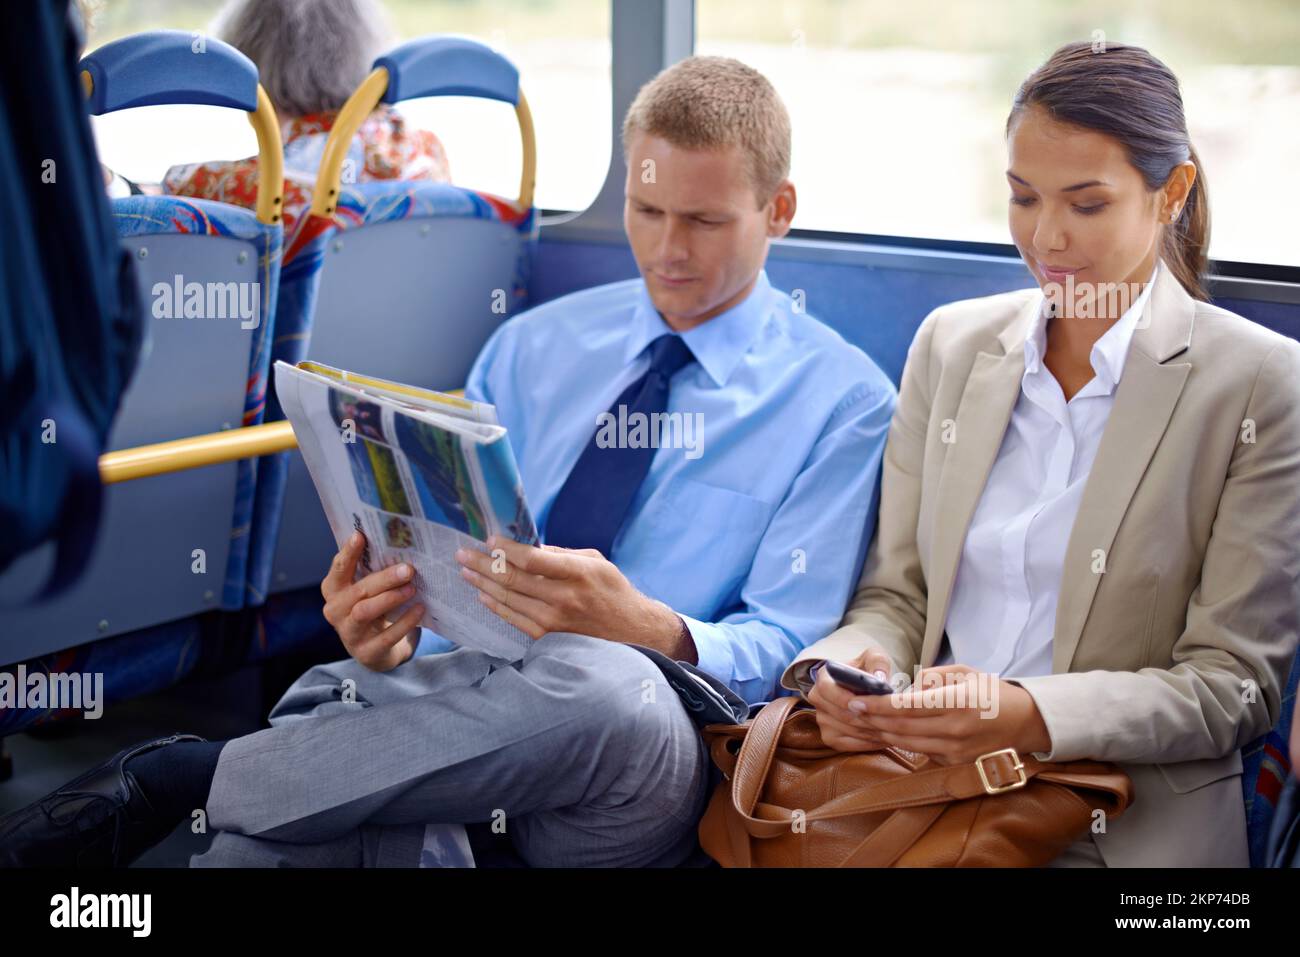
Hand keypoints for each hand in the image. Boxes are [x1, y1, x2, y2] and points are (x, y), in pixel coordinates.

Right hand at [321, 531, 424, 671]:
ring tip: (412, 588)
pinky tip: (420, 609)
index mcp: (334, 590)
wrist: (378, 650)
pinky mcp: (366, 652)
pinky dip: (404, 622)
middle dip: (383, 578)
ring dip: (390, 598)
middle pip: (358, 590)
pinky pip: (386, 636)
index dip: (348, 553)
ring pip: (365, 611)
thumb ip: (373, 569)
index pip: (339, 569)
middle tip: (408, 569)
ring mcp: (349, 634)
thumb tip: (395, 541)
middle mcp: (336, 611)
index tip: (360, 535)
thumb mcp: (369, 589)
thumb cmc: (374, 608)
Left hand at [455, 536, 691, 658]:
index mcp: (578, 573)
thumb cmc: (613, 591)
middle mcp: (564, 597)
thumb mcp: (596, 562)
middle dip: (483, 564)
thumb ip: (562, 554)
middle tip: (463, 553)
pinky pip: (513, 619)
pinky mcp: (548, 636)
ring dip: (482, 583)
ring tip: (466, 570)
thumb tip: (529, 547)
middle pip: (513, 579)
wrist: (632, 632)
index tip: (488, 539)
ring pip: (508, 599)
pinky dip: (495, 606)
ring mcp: (554, 620)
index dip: (506, 549)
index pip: (532, 559)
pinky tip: (482, 594)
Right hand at [806, 649, 895, 751]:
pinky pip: (850, 745)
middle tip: (892, 721)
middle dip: (867, 718)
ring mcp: (822, 720)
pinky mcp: (830, 737)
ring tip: (894, 728)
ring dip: (872, 731)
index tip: (866, 702)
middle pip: (840, 714)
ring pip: (849, 730)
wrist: (862, 688)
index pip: (826, 689)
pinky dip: (870, 743)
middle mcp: (818, 699)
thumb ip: (878, 662)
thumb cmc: (868, 671)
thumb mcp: (874, 659)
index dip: (845, 698)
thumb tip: (879, 678)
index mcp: (824, 676)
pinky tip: (886, 738)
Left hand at [843, 664, 1052, 764]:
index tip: (857, 700)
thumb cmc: (992, 692)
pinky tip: (886, 732)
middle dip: (872, 719)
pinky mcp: (956, 764)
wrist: (1026, 723)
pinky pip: (921, 752)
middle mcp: (955, 730)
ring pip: (907, 743)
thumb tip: (904, 689)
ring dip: (881, 732)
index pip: (907, 707)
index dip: (878, 705)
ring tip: (862, 720)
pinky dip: (901, 742)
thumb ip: (931, 678)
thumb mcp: (965, 672)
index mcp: (957, 702)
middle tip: (850, 709)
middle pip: (901, 727)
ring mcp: (956, 751)